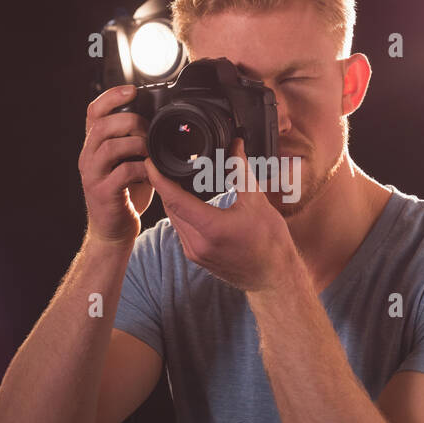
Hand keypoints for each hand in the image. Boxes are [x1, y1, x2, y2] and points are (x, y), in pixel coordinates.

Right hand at [79, 84, 153, 247]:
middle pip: (103, 124)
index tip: (132, 91)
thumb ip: (135, 141)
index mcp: (93, 146)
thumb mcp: (127, 162)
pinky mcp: (102, 192)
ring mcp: (92, 175)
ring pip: (111, 145)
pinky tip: (150, 173)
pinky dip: (142, 169)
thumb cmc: (125, 195)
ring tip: (150, 152)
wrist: (113, 231)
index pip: (93, 111)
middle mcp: (87, 157)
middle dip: (131, 122)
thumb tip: (158, 121)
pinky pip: (123, 171)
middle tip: (149, 131)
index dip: (111, 96)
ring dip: (137, 144)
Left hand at [144, 137, 296, 291]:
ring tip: (172, 177)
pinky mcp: (196, 257)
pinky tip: (186, 200)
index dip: (159, 178)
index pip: (174, 199)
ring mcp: (194, 253)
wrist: (273, 277)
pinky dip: (180, 212)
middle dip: (163, 184)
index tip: (150, 162)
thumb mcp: (257, 201)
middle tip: (162, 163)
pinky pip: (180, 229)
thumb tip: (236, 145)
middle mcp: (197, 244)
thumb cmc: (270, 243)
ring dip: (171, 199)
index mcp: (211, 229)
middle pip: (170, 207)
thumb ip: (241, 171)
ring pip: (173, 219)